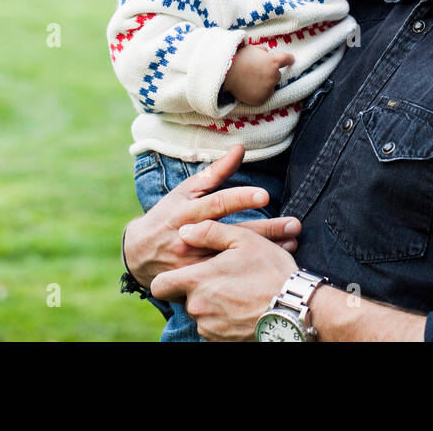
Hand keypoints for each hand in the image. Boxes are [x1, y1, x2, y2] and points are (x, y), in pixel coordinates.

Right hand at [122, 144, 300, 288]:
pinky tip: (272, 266)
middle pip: (232, 234)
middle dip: (266, 229)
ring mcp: (194, 264)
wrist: (139, 254)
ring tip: (292, 244)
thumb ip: (214, 173)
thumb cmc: (166, 216)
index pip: (216, 204)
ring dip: (265, 252)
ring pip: (234, 259)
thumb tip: (240, 148)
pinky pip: (228, 278)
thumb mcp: (184, 192)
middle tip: (294, 225)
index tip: (265, 195)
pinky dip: (251, 271)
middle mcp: (191, 239)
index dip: (240, 198)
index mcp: (186, 213)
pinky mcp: (197, 283)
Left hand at [151, 221, 297, 340]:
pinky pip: (214, 329)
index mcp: (197, 281)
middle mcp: (197, 308)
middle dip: (197, 291)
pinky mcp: (222, 342)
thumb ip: (209, 232)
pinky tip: (243, 309)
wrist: (295, 309)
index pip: (160, 286)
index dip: (168, 280)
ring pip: (200, 315)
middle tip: (223, 281)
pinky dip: (224, 321)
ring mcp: (209, 328)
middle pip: (183, 300)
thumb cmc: (271, 271)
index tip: (184, 274)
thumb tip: (184, 231)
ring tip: (239, 294)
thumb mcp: (243, 240)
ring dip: (212, 306)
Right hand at [222, 44, 294, 105]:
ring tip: (249, 80)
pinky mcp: (261, 100)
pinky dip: (258, 93)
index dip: (289, 59)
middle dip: (270, 73)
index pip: (287, 59)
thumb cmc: (237, 59)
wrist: (224, 75)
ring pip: (270, 86)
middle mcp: (273, 76)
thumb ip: (263, 52)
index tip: (291, 60)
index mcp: (273, 62)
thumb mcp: (252, 49)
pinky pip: (263, 96)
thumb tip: (267, 54)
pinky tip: (248, 88)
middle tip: (256, 72)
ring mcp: (268, 89)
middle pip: (277, 76)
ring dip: (264, 84)